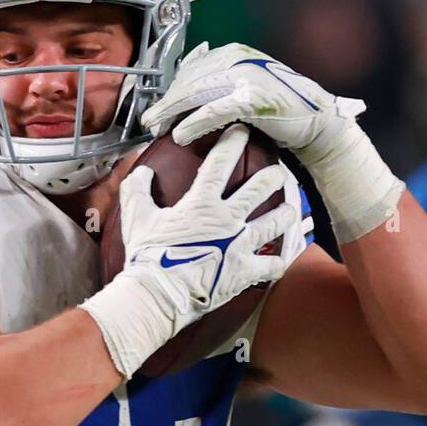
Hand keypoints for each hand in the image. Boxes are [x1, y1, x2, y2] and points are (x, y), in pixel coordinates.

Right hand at [118, 123, 297, 333]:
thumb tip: (141, 172)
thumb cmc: (147, 256)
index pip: (221, 162)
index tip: (242, 131)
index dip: (233, 142)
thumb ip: (137, 189)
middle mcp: (227, 219)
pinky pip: (272, 264)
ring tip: (290, 210)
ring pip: (275, 222)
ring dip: (285, 214)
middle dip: (273, 176)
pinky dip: (279, 261)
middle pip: (260, 188)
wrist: (158, 294)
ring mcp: (239, 245)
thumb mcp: (136, 217)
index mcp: (202, 203)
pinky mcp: (244, 271)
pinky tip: (283, 258)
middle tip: (279, 172)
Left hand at [142, 42, 365, 164]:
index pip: (192, 68)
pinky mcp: (251, 97)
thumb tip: (189, 87)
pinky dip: (194, 123)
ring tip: (155, 128)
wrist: (316, 120)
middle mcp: (238, 58)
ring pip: (196, 93)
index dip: (171, 90)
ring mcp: (245, 76)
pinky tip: (179, 135)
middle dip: (166, 102)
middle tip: (149, 122)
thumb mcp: (247, 87)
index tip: (157, 108)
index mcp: (234, 52)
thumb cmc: (280, 109)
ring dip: (171, 112)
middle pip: (189, 80)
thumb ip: (221, 83)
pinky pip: (213, 110)